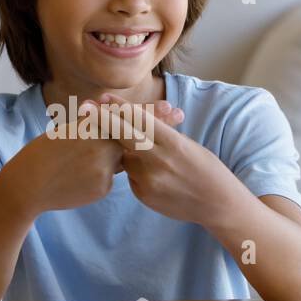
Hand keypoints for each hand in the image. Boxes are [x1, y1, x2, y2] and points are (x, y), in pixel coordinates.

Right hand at [5, 100, 123, 214]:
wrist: (29, 184)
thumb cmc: (44, 153)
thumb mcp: (67, 130)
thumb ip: (92, 125)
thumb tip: (113, 118)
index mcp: (92, 125)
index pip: (115, 122)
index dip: (107, 128)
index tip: (90, 136)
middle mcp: (103, 144)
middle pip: (120, 142)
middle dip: (110, 146)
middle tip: (84, 153)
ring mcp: (105, 168)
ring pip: (117, 162)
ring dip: (106, 163)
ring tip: (78, 166)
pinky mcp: (104, 187)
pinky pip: (108, 180)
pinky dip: (97, 180)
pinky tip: (76, 180)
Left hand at [97, 92, 241, 224]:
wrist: (217, 202)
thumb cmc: (204, 167)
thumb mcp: (186, 145)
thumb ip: (160, 135)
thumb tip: (134, 121)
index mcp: (173, 142)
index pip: (140, 120)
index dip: (119, 108)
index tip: (102, 97)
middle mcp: (159, 160)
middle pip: (124, 136)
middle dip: (102, 120)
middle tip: (83, 108)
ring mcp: (149, 180)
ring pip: (126, 158)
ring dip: (127, 153)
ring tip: (154, 159)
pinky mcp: (143, 194)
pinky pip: (131, 176)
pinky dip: (137, 171)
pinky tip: (157, 177)